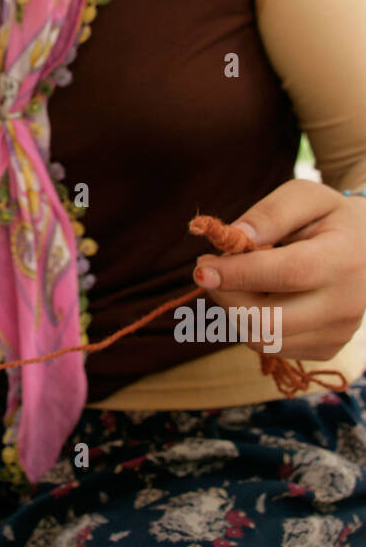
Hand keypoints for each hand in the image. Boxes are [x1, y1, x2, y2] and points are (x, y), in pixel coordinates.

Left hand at [193, 179, 365, 361]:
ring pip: (263, 339)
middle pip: (268, 320)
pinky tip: (262, 297)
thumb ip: (271, 213)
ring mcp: (338, 333)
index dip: (238, 274)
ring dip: (235, 310)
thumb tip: (236, 237)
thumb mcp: (306, 197)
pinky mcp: (327, 349)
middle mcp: (345, 304)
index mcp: (343, 260)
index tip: (201, 268)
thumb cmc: (329, 218)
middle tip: (209, 269)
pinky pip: (271, 346)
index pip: (286, 274)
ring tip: (241, 279)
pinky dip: (252, 323)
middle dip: (225, 296)